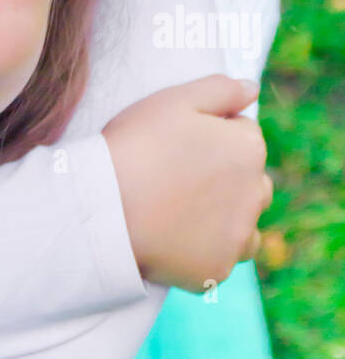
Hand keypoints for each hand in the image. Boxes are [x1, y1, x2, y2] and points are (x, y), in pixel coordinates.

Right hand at [103, 74, 272, 292]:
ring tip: (179, 211)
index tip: (180, 143)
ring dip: (224, 219)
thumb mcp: (174, 99)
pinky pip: (218, 259)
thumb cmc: (136, 146)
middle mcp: (254, 194)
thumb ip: (221, 89)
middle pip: (251, 182)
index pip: (245, 135)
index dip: (213, 135)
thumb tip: (253, 88)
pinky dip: (202, 251)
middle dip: (227, 178)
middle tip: (179, 177)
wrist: (103, 208)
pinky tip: (171, 237)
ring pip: (243, 226)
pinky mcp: (217, 270)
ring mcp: (237, 236)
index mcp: (248, 148)